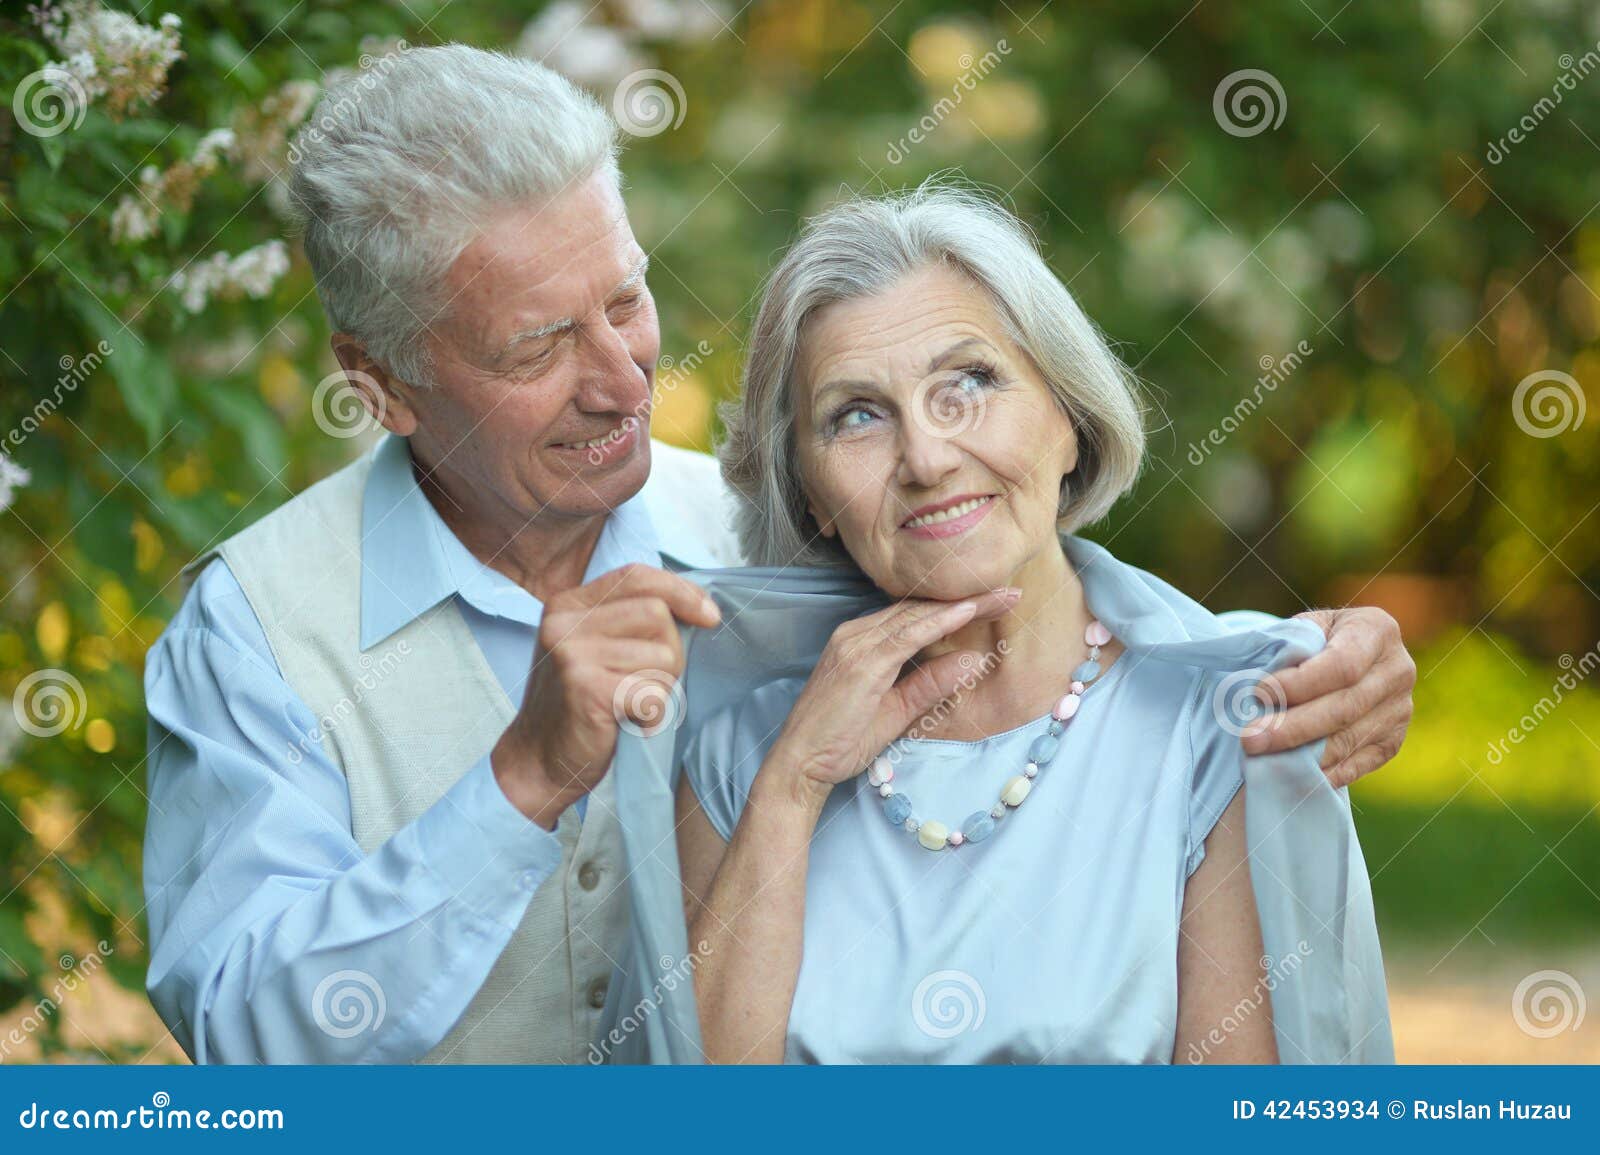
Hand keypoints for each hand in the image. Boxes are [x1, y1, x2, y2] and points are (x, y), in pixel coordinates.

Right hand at [492, 563, 721, 827]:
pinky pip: (652, 693)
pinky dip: (653, 714)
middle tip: (649, 684)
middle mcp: (564, 621)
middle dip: (671, 652)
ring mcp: (571, 652)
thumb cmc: (579, 705)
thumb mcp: (597, 648)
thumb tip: (702, 607)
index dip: (681, 591)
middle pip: (657, 614)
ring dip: (661, 688)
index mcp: (569, 604)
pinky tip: (630, 723)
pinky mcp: (585, 687)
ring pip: (662, 656)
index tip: (709, 616)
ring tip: (633, 705)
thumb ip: (631, 620)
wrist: (539, 759)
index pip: (637, 576)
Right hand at [758, 587, 1021, 818]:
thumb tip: (972, 663)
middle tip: (1010, 592)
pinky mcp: (858, 662)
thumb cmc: (840, 741)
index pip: (918, 617)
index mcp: (864, 642)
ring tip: (1002, 597)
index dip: (957, 607)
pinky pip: (906, 636)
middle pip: (921, 609)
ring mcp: (855, 644)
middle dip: (969, 600)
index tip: (996, 602)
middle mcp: (857, 634)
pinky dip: (938, 622)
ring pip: (917, 615)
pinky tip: (967, 612)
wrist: (799, 764)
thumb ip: (930, 686)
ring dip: (962, 605)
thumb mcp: (896, 713)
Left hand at [1247, 606, 1415, 787]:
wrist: (1348, 657)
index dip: (1299, 684)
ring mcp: (1400, 709)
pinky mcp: (1393, 741)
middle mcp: (1397, 670)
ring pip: (1349, 740)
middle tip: (1251, 739)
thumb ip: (1289, 649)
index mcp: (1376, 631)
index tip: (1259, 693)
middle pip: (1344, 708)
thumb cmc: (1316, 640)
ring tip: (1262, 756)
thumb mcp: (1305, 628)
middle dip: (1293, 727)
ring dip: (1302, 754)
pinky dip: (1323, 772)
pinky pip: (1357, 763)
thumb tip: (1261, 693)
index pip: (1341, 664)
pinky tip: (1291, 775)